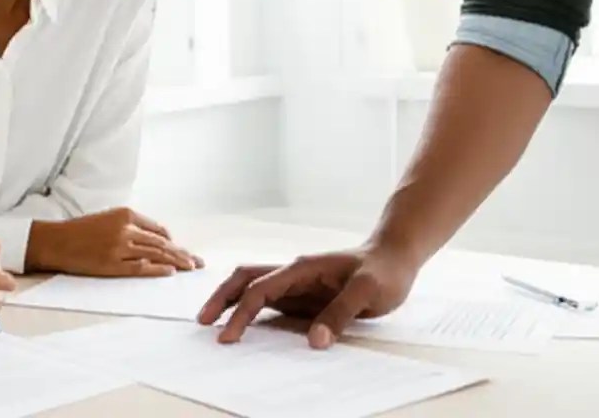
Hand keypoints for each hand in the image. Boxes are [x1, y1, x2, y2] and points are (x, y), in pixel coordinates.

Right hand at [30, 207, 203, 276]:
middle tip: (198, 262)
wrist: (56, 241)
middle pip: (161, 242)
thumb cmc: (81, 230)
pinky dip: (157, 269)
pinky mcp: (112, 265)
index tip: (183, 250)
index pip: (158, 229)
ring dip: (176, 262)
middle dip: (182, 253)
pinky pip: (140, 268)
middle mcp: (125, 229)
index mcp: (126, 214)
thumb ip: (131, 226)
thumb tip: (156, 239)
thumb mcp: (108, 218)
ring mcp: (119, 247)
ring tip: (190, 268)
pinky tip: (170, 272)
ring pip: (155, 254)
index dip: (173, 242)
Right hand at [196, 243, 420, 348]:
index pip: (260, 290)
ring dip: (230, 301)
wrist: (394, 257)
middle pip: (244, 279)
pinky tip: (242, 322)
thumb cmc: (383, 272)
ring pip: (252, 286)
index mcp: (302, 268)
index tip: (227, 336)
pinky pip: (268, 300)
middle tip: (203, 322)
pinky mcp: (302, 293)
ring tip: (213, 322)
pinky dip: (249, 309)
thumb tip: (314, 341)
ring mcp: (296, 283)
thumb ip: (340, 313)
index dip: (241, 313)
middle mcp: (293, 273)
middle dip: (221, 298)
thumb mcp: (368, 292)